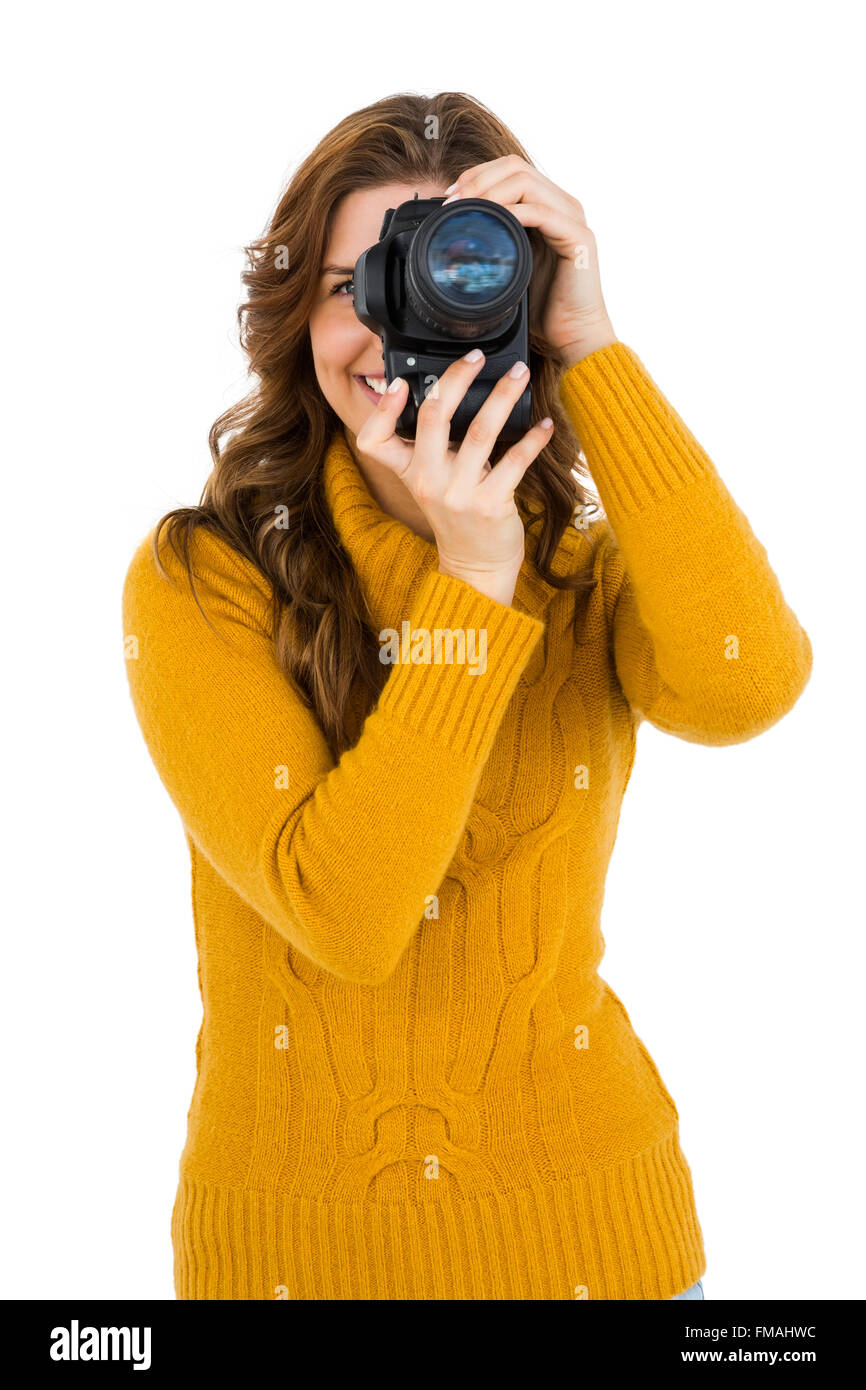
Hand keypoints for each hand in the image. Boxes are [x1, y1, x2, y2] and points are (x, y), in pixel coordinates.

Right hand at [353, 351, 553, 606]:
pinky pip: (514, 461)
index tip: (398, 382)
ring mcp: (459, 494)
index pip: (375, 440)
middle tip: (476, 355)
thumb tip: (451, 396)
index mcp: (410, 473)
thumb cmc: (459, 519)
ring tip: (518, 373)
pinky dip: (532, 439)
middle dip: (456, 378)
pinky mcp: (491, 504)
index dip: (382, 409)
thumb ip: (433, 448)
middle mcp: (429, 481)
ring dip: (502, 397)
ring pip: (479, 432)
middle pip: (434, 417)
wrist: (477, 567)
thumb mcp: (433, 484)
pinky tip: (544, 425)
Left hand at [442, 156, 617, 367]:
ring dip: (489, 192)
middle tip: (453, 202)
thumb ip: (496, 241)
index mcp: (548, 207)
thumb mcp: (511, 265)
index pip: (511, 169)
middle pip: (516, 167)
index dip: (478, 174)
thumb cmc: (544, 307)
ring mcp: (572, 219)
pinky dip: (512, 213)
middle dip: (478, 179)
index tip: (451, 196)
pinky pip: (540, 212)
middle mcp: (563, 206)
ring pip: (526, 182)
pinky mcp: (578, 238)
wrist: (572, 336)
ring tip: (466, 210)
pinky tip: (493, 224)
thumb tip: (458, 229)